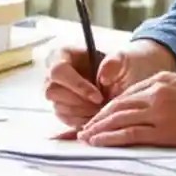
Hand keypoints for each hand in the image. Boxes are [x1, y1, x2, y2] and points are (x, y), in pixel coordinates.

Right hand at [43, 39, 175, 130]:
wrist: (123, 77)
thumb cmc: (119, 64)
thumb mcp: (121, 58)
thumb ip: (113, 63)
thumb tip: (103, 77)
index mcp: (62, 54)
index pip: (58, 71)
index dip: (76, 86)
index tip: (98, 97)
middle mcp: (53, 74)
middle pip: (52, 92)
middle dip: (79, 103)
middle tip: (101, 107)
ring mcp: (55, 91)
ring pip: (59, 107)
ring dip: (82, 113)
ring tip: (101, 111)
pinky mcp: (60, 107)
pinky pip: (64, 119)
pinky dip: (81, 121)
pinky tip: (96, 117)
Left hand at [77, 71, 175, 147]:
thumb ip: (164, 95)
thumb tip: (146, 109)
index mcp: (160, 80)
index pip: (124, 95)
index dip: (107, 108)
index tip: (96, 118)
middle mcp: (156, 92)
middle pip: (116, 105)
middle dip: (97, 118)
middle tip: (82, 129)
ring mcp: (160, 110)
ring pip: (118, 118)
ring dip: (98, 128)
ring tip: (84, 137)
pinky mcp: (166, 130)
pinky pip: (130, 134)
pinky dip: (111, 137)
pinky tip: (99, 142)